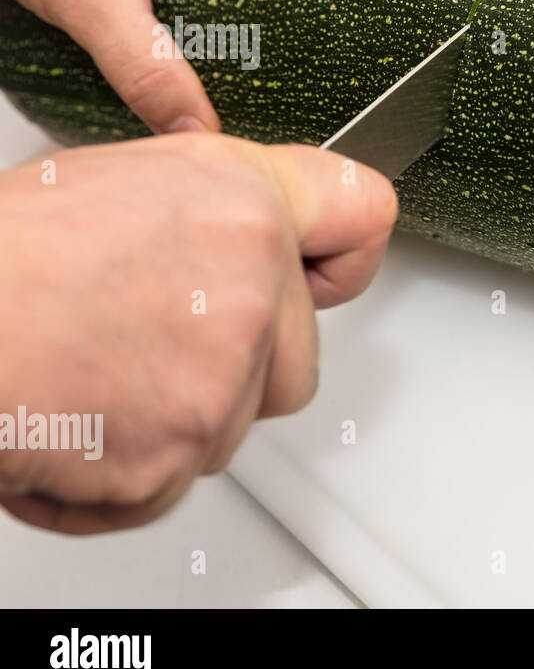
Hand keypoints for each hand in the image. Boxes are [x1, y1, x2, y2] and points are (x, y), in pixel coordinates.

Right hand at [0, 132, 396, 532]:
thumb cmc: (3, 258)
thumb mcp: (119, 185)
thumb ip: (211, 212)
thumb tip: (251, 241)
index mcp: (239, 196)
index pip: (363, 213)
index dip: (342, 258)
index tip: (323, 278)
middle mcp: (251, 274)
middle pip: (297, 358)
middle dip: (236, 371)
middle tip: (144, 346)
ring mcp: (224, 365)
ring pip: (234, 423)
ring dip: (172, 421)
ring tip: (88, 374)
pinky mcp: (182, 446)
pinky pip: (172, 483)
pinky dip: (120, 477)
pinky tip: (70, 422)